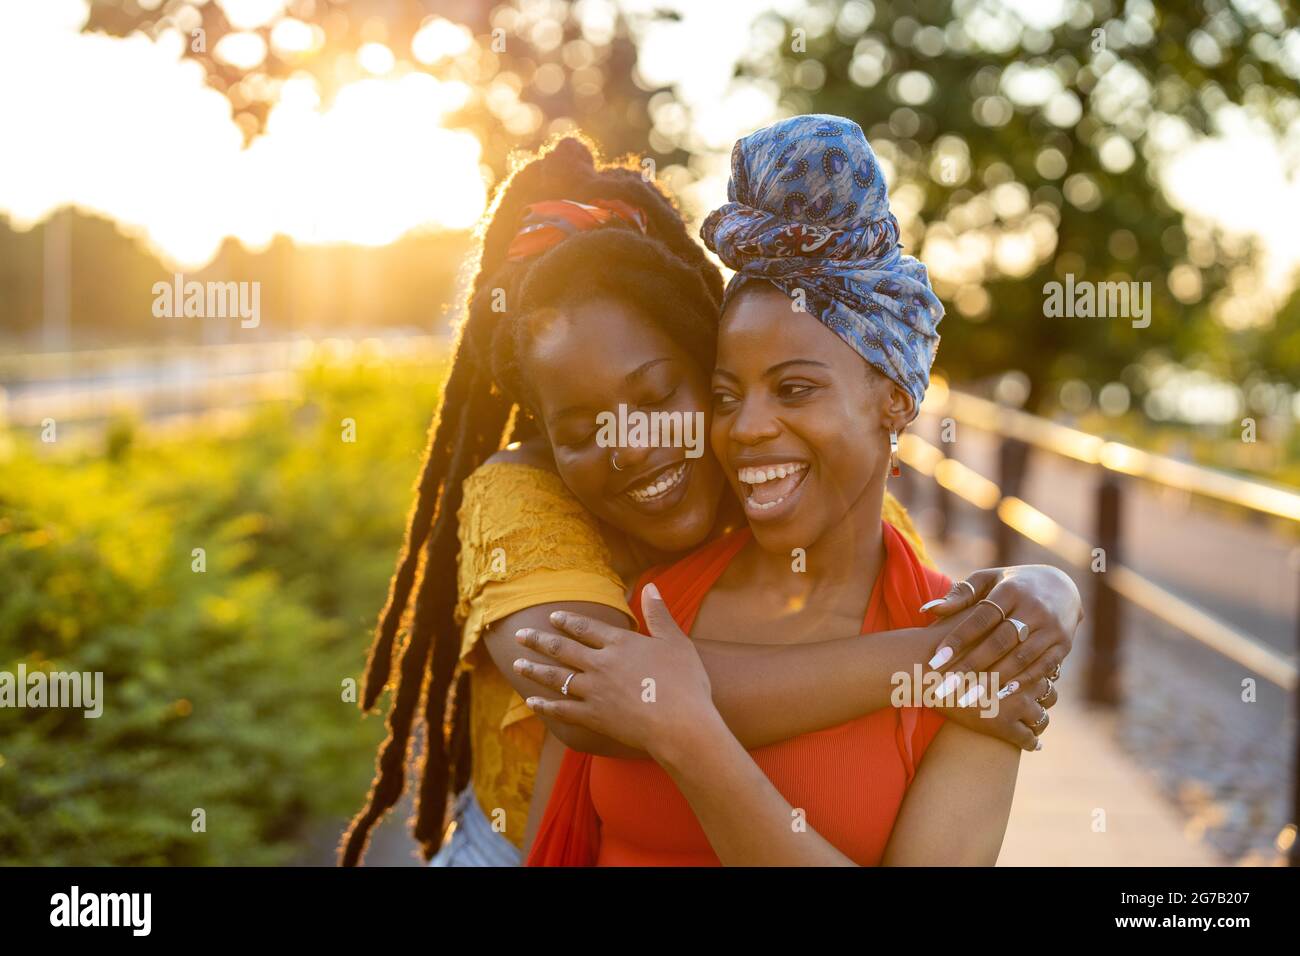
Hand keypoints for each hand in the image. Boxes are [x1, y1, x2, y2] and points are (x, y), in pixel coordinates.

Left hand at [512, 584, 719, 761]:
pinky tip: (531, 702)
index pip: (586, 627)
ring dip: (535, 669)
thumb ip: (659, 614)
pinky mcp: (593, 717)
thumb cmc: (685, 682)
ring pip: (556, 677)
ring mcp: (593, 691)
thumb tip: (651, 586)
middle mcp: (600, 664)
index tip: (552, 616)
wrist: (679, 724)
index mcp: (619, 643)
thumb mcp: (676, 641)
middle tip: (520, 635)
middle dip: (539, 640)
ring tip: (516, 664)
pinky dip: (545, 706)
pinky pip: (562, 710)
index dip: (568, 621)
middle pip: (562, 649)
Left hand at [921, 566, 1081, 743]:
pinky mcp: (1064, 644)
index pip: (981, 617)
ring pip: (1020, 657)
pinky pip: (1043, 667)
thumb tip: (927, 610)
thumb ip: (960, 595)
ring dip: (993, 680)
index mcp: (1011, 590)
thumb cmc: (1011, 584)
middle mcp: (1034, 608)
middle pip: (999, 641)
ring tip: (968, 697)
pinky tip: (1000, 695)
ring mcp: (1052, 627)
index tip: (936, 660)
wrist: (1061, 584)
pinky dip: (1022, 682)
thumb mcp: (988, 580)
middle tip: (946, 686)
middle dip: (971, 666)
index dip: (958, 639)